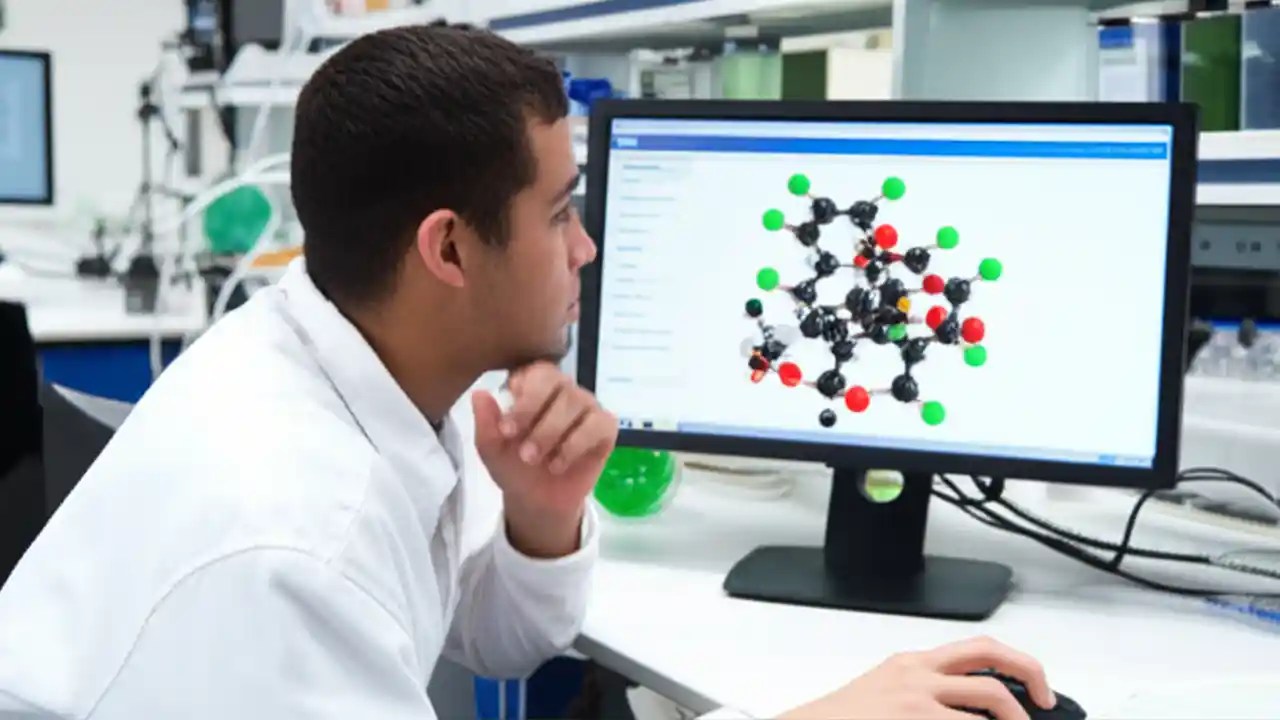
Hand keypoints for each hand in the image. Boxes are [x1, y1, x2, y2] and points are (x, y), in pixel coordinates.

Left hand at [471, 362, 617, 557]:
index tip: (506, 429)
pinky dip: (575, 445)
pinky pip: (597, 424)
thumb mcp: (492, 449)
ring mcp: (586, 406)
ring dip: (551, 434)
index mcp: (534, 386)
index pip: (535, 372)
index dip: (522, 397)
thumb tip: (479, 394)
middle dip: (535, 415)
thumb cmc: (514, 466)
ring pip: (576, 402)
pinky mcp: (605, 428)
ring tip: (535, 460)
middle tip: (522, 450)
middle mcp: (563, 389)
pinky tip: (558, 465)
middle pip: (557, 381)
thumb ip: (486, 422)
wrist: (537, 501)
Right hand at [779, 637, 1055, 719]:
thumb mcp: (887, 692)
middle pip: (991, 665)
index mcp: (913, 663)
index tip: (1035, 690)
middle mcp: (918, 675)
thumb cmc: (846, 719)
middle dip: (1031, 681)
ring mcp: (917, 701)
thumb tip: (975, 707)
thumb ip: (927, 691)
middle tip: (1044, 706)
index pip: (978, 650)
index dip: (1018, 666)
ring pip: (988, 701)